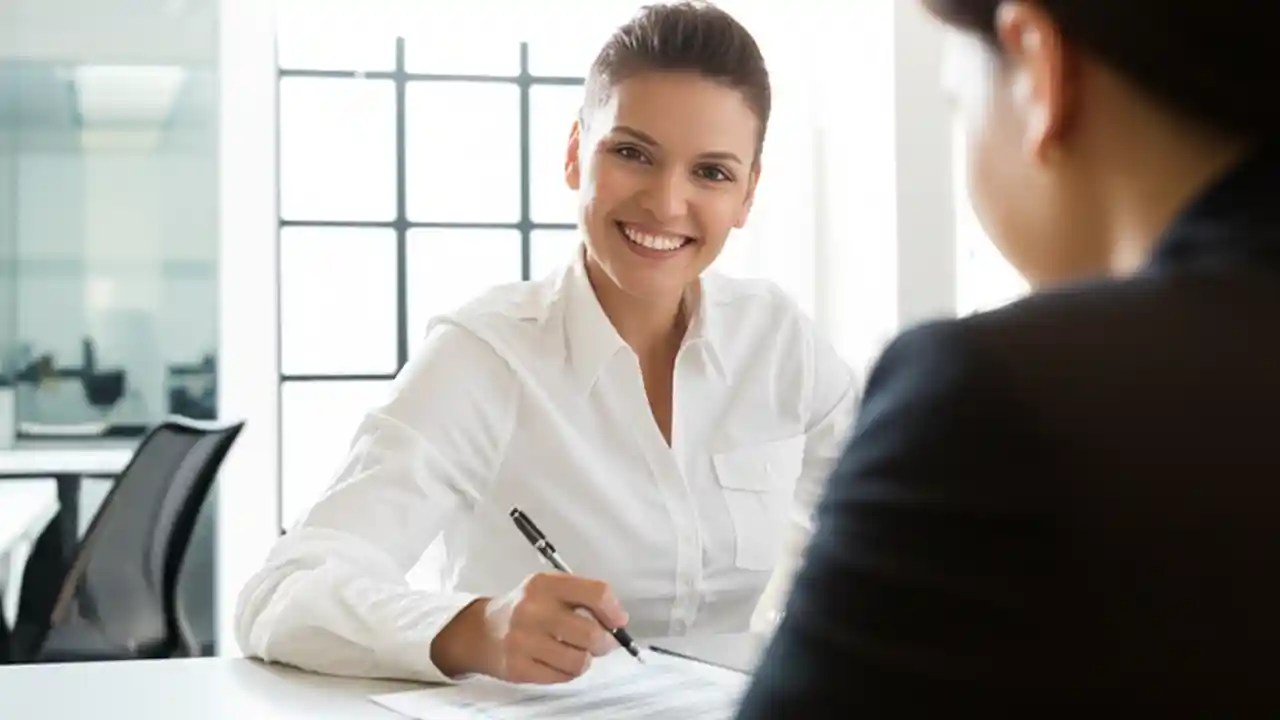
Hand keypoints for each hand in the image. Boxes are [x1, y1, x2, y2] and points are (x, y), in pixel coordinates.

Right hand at [431, 572, 628, 683]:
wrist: (482, 631)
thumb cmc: (526, 608)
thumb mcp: (549, 588)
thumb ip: (583, 597)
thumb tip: (618, 621)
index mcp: (545, 584)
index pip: (596, 593)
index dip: (614, 610)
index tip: (618, 621)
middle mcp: (533, 610)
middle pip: (591, 633)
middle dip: (604, 642)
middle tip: (600, 643)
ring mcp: (523, 641)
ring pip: (579, 661)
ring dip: (585, 659)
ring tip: (575, 652)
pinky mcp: (518, 667)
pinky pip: (563, 677)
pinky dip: (568, 672)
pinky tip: (558, 661)